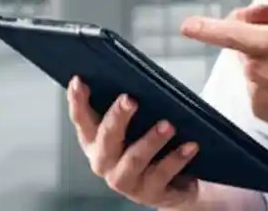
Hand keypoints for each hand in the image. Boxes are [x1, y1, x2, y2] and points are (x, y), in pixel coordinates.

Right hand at [66, 76, 198, 208]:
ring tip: (168, 125)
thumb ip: (129, 104)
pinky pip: (163, 174)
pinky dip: (177, 158)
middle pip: (106, 139)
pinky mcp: (150, 193)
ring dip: (151, 140)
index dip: (77, 101)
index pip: (81, 119)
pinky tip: (191, 145)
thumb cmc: (150, 144)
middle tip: (130, 99)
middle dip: (117, 118)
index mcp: (95, 140)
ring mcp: (126, 180)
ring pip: (134, 159)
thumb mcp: (137, 123)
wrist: (175, 183)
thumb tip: (135, 74)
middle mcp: (104, 162)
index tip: (79, 80)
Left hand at [180, 0, 267, 135]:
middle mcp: (260, 71)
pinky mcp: (263, 113)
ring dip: (264, 61)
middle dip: (256, 35)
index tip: (187, 26)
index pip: (230, 33)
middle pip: (241, 46)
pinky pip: (257, 91)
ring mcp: (260, 95)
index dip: (206, 28)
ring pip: (250, 69)